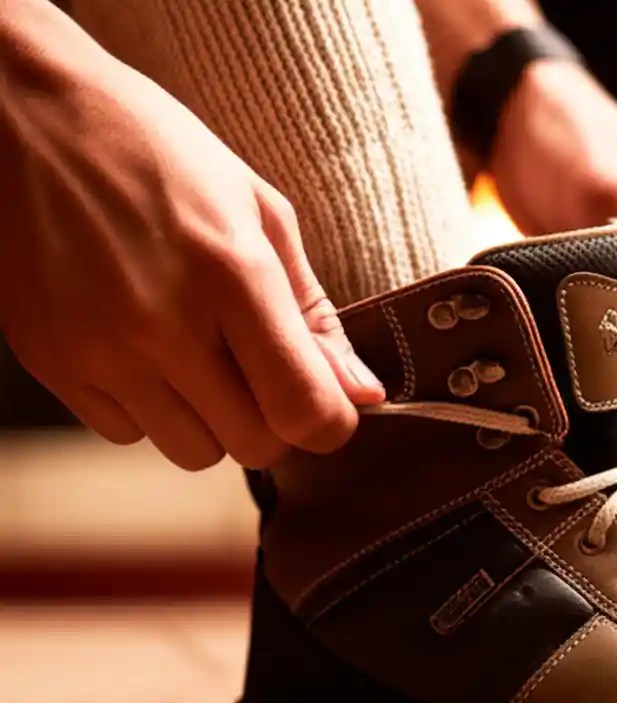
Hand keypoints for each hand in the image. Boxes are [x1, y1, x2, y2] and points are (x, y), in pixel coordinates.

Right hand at [0, 59, 382, 470]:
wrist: (25, 117)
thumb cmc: (158, 152)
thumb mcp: (259, 211)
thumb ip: (314, 313)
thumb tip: (363, 393)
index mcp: (231, 275)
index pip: (303, 408)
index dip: (333, 421)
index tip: (334, 404)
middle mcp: (164, 326)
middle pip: (254, 445)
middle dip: (276, 419)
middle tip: (264, 368)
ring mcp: (100, 351)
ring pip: (192, 452)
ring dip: (213, 419)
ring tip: (200, 351)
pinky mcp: (51, 364)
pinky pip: (127, 433)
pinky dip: (149, 409)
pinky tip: (143, 347)